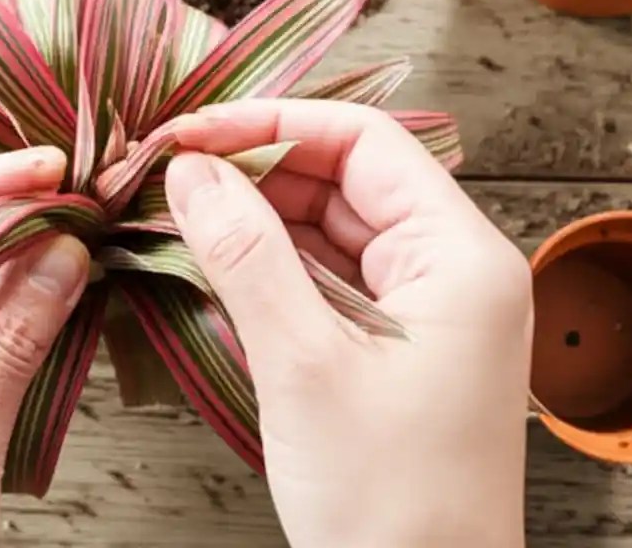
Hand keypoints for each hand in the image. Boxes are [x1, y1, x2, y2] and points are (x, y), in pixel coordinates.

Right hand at [168, 100, 532, 546]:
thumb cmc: (393, 506)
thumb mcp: (305, 366)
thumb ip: (245, 255)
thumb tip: (192, 171)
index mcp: (462, 258)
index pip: (365, 142)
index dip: (273, 125)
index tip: (194, 135)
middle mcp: (453, 273)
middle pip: (345, 181)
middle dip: (256, 172)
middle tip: (170, 178)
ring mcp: (425, 313)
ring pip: (330, 232)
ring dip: (256, 222)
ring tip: (178, 219)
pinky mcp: (395, 350)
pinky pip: (328, 284)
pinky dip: (271, 271)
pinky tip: (215, 268)